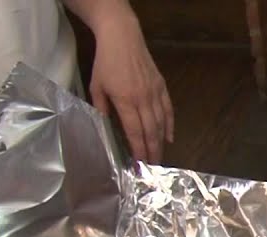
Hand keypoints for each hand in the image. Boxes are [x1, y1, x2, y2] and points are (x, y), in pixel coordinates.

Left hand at [88, 14, 173, 163]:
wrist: (122, 37)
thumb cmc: (106, 61)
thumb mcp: (96, 86)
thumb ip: (102, 108)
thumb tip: (105, 126)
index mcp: (125, 100)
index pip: (134, 132)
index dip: (138, 150)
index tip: (139, 164)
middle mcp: (143, 99)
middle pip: (151, 132)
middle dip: (152, 152)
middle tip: (152, 168)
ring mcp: (154, 93)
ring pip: (161, 123)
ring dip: (161, 143)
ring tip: (159, 157)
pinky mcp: (161, 86)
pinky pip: (168, 110)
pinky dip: (170, 125)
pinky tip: (170, 138)